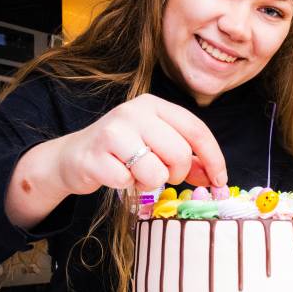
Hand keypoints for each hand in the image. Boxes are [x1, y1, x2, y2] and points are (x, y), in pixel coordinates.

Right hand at [55, 93, 228, 193]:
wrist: (73, 157)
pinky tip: (117, 175)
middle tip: (163, 175)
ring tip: (135, 174)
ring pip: (156, 171)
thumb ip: (186, 157)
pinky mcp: (96, 155)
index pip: (196, 129)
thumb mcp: (155, 145)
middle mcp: (134, 112)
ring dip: (150, 182)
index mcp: (153, 105)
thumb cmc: (121, 151)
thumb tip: (215, 176)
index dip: (213, 157)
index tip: (219, 180)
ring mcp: (113, 132)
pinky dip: (127, 186)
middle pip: (179, 153)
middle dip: (177, 174)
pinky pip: (129, 182)